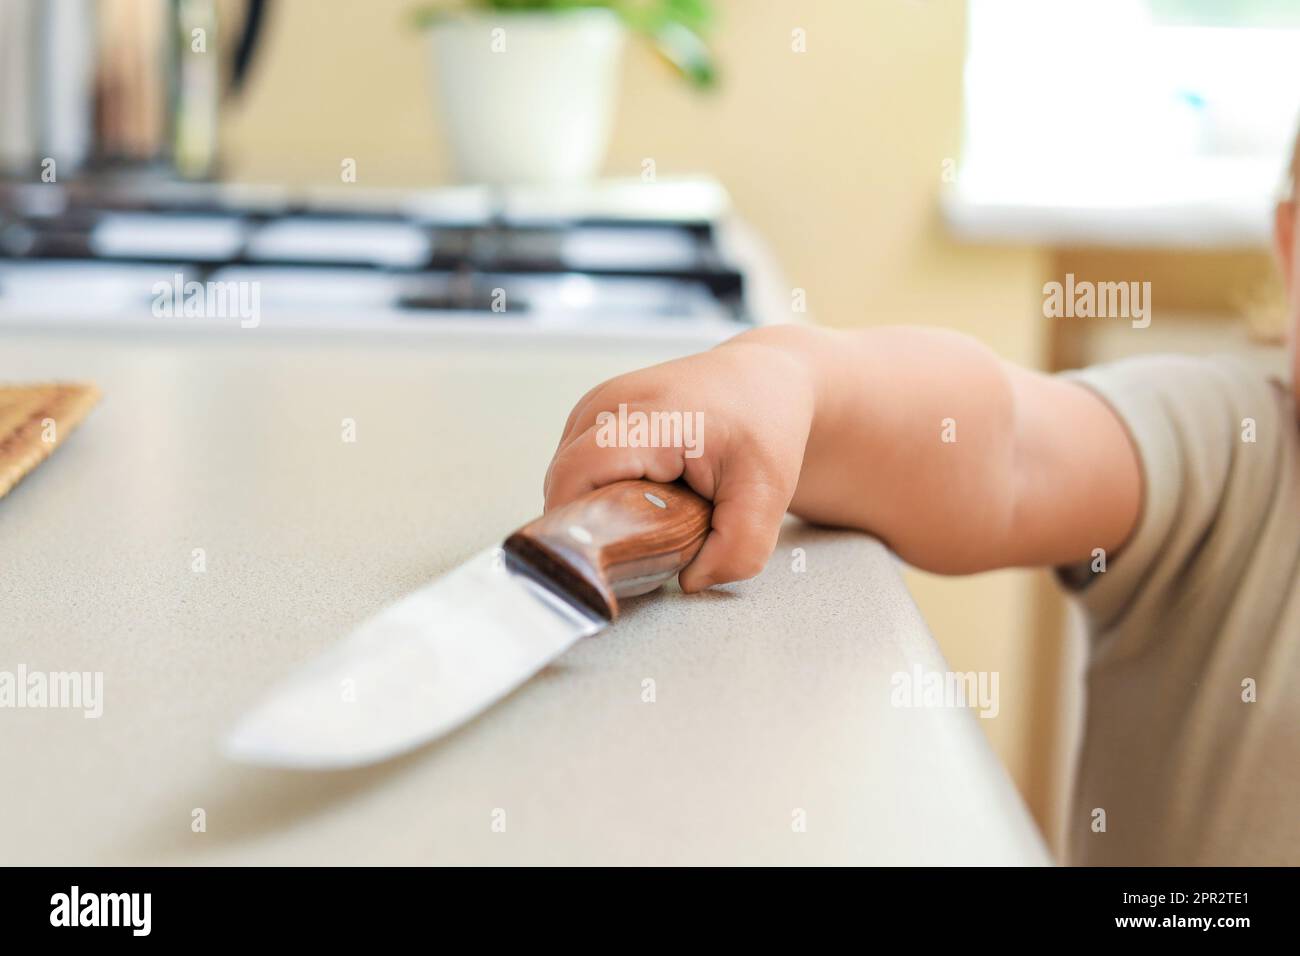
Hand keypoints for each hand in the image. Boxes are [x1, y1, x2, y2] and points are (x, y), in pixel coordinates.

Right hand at [543, 333, 816, 590]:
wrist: (763, 379)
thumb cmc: (763, 426)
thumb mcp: (767, 495)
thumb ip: (737, 551)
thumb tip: (687, 580)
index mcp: (649, 417)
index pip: (575, 477)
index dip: (580, 526)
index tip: (606, 564)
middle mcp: (610, 403)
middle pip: (564, 484)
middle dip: (593, 526)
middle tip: (638, 547)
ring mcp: (595, 404)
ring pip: (565, 478)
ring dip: (595, 508)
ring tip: (644, 517)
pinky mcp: (592, 412)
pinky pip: (575, 467)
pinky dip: (598, 490)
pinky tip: (637, 495)